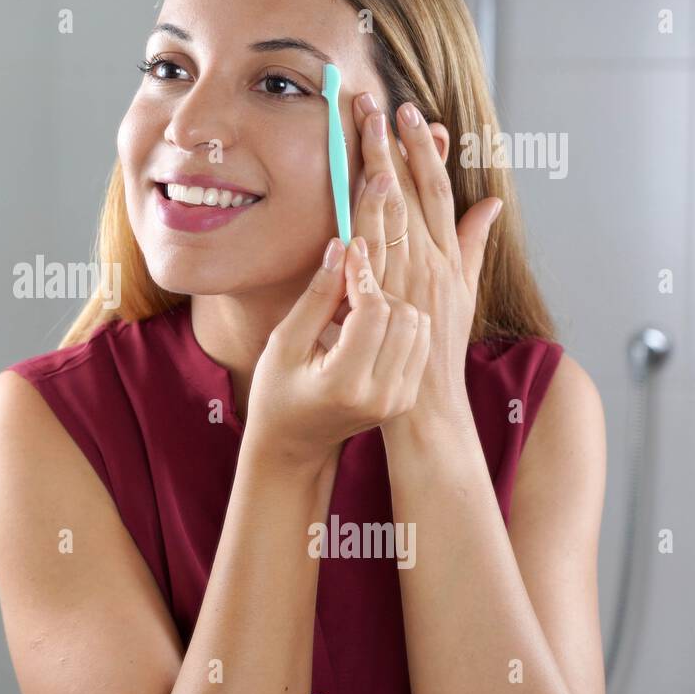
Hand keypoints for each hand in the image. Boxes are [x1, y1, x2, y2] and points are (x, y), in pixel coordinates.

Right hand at [243, 235, 431, 468]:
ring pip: (418, 324)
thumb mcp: (284, 343)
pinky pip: (418, 341)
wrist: (293, 445)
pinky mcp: (406, 396)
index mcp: (345, 383)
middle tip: (343, 288)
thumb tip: (340, 248)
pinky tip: (366, 329)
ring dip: (389, 306)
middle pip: (404, 315)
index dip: (363, 274)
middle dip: (376, 290)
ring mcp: (399, 398)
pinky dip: (397, 324)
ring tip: (352, 312)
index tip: (348, 249)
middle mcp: (382, 394)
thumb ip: (316, 296)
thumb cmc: (276, 393)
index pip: (375, 312)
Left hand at [347, 94, 502, 424]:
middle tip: (380, 104)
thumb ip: (471, 244)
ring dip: (375, 167)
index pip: (437, 191)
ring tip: (362, 128)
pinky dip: (367, 219)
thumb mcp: (463, 291)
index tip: (414, 115)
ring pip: (391, 213)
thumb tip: (490, 202)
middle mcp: (430, 263)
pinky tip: (358, 189)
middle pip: (412, 192)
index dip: (425, 152)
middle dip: (395, 145)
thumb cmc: (439, 347)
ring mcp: (408, 281)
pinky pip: (374, 251)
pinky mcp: (387, 300)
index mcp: (447, 256)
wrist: (426, 401)